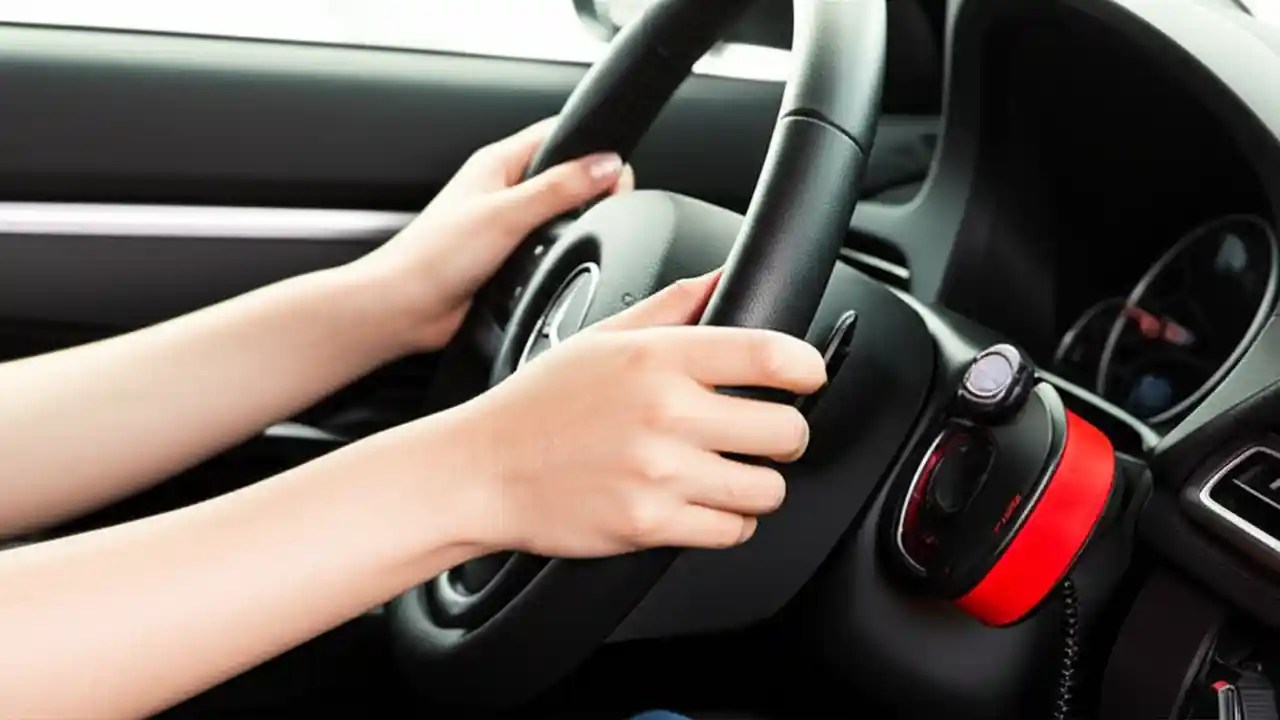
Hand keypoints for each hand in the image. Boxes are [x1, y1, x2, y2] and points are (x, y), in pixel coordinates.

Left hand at [351, 117, 634, 353]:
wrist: (403, 308)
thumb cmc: (433, 257)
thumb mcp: (507, 214)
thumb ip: (560, 188)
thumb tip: (607, 165)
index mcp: (499, 162)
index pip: (559, 134)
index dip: (593, 146)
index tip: (618, 171)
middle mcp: (503, 188)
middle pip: (566, 174)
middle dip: (591, 189)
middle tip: (606, 208)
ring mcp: (506, 223)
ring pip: (560, 213)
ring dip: (575, 224)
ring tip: (581, 236)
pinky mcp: (508, 257)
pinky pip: (548, 246)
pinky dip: (560, 252)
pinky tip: (561, 262)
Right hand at [448, 270, 827, 557]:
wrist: (481, 470)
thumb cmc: (538, 405)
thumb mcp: (601, 337)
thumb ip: (672, 306)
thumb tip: (723, 276)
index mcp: (656, 358)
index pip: (770, 354)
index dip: (807, 367)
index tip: (807, 376)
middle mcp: (665, 412)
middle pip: (785, 429)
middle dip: (785, 434)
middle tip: (765, 433)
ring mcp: (660, 473)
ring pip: (767, 488)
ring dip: (759, 483)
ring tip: (732, 472)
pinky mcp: (651, 525)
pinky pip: (732, 531)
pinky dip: (728, 522)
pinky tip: (704, 503)